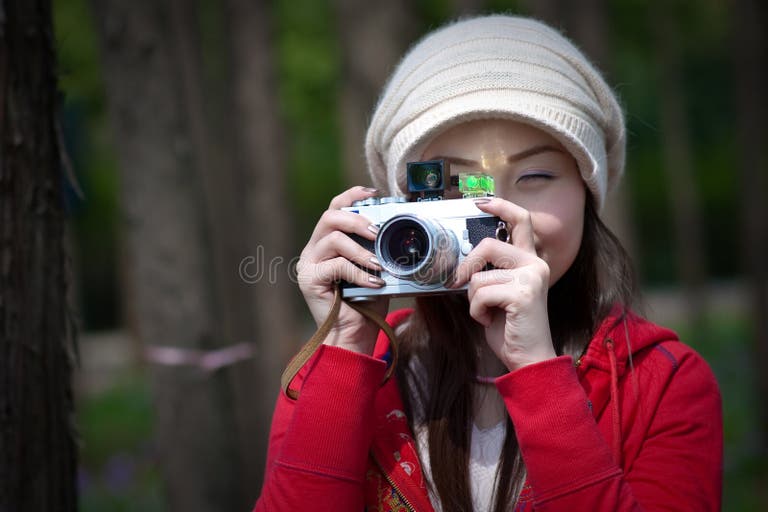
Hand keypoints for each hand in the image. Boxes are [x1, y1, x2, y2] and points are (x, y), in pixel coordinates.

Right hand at [296, 186, 389, 354]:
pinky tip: (374, 283)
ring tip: (378, 263)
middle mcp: (313, 250)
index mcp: (327, 243)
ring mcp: (308, 264)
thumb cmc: (367, 303)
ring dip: (360, 249)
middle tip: (378, 232)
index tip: (374, 193)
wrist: (354, 337)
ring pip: (332, 238)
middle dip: (357, 220)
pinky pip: (336, 266)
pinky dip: (359, 273)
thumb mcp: (376, 269)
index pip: (335, 208)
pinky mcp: (308, 280)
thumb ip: (378, 248)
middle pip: (329, 216)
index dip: (352, 195)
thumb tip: (398, 228)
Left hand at [449, 198, 556, 371]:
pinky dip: (476, 311)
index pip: (521, 221)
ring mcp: (531, 278)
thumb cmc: (510, 327)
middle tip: (456, 282)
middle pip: (489, 244)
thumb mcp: (499, 292)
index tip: (480, 203)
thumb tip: (464, 261)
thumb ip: (490, 272)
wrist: (528, 358)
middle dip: (467, 265)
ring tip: (488, 313)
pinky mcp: (522, 293)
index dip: (500, 206)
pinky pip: (480, 294)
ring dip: (473, 300)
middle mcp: (535, 264)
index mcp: (531, 261)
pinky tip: (490, 320)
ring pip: (479, 276)